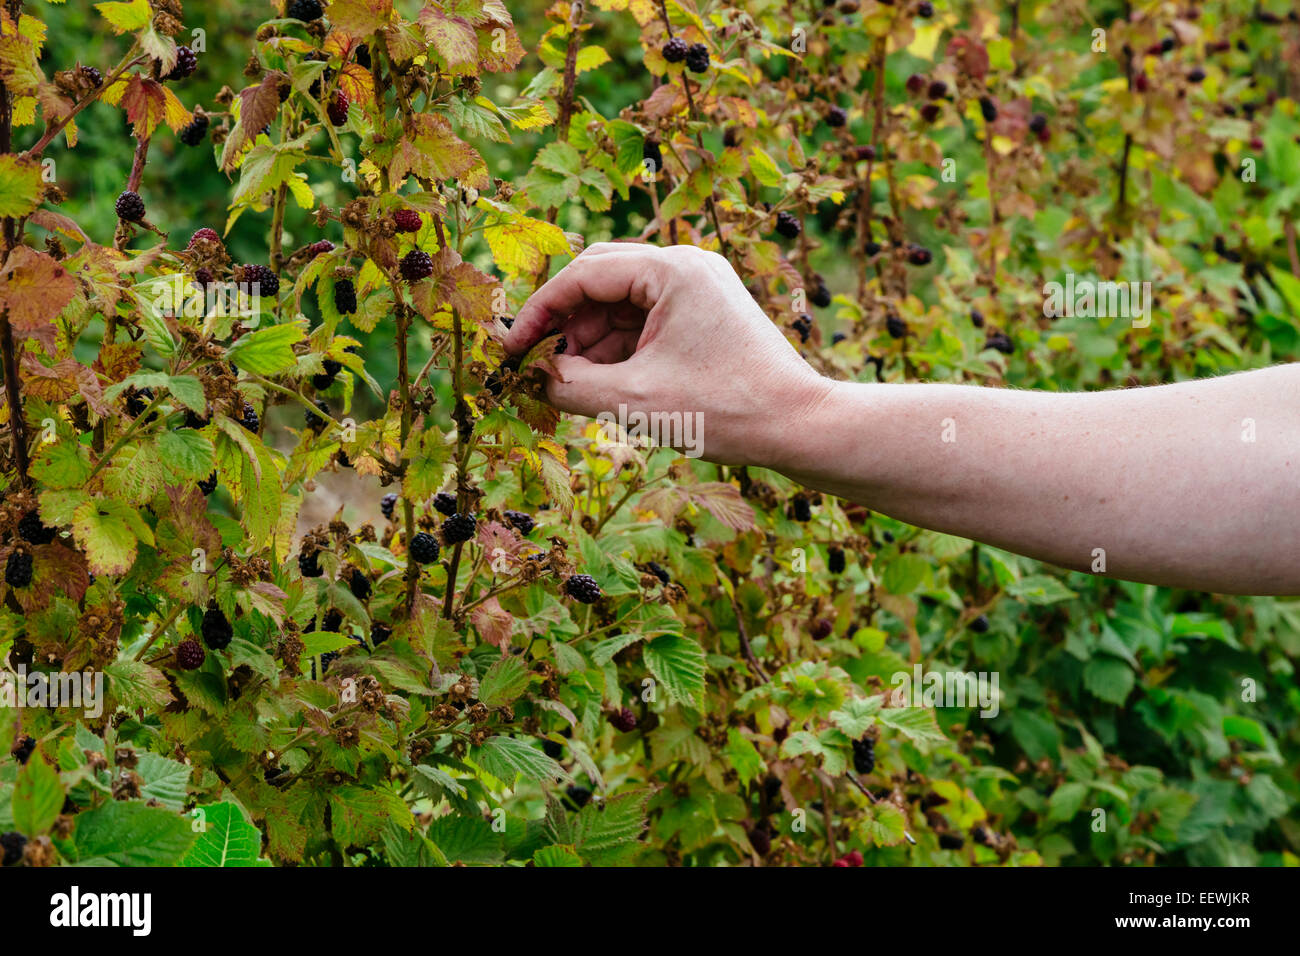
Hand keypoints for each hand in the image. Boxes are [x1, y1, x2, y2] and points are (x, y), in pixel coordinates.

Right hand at [502, 243, 830, 465]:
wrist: (802, 427)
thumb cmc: (726, 411)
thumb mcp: (634, 402)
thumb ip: (569, 386)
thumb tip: (530, 379)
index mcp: (673, 269)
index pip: (583, 274)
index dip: (539, 312)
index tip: (510, 349)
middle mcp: (687, 267)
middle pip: (601, 283)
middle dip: (564, 327)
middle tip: (534, 367)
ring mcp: (700, 290)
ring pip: (621, 306)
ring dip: (590, 343)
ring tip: (569, 387)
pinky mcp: (707, 317)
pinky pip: (646, 324)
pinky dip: (619, 351)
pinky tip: (602, 386)